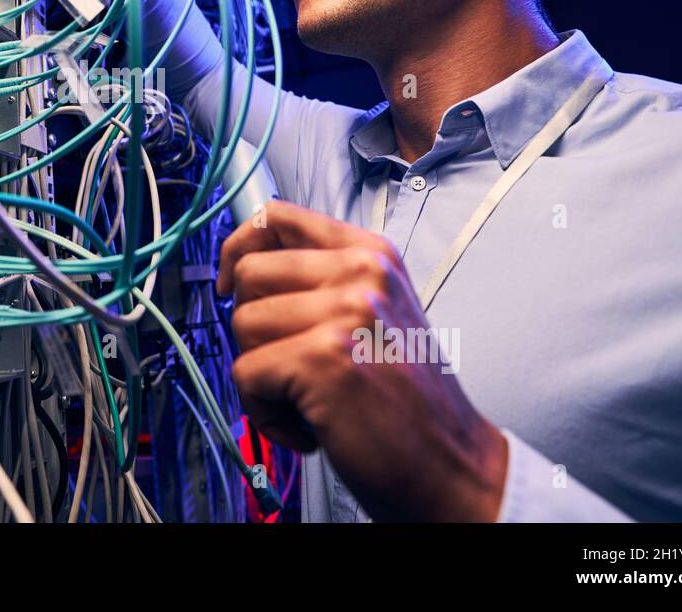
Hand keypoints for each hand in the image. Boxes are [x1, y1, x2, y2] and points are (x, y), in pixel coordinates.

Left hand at [217, 199, 507, 521]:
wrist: (451, 465)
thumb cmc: (405, 400)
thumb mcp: (376, 313)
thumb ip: (321, 281)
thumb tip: (243, 266)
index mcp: (371, 253)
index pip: (277, 215)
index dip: (238, 247)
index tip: (230, 282)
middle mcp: (362, 272)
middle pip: (249, 274)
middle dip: (252, 327)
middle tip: (292, 365)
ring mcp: (346, 311)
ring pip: (242, 325)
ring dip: (261, 375)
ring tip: (308, 399)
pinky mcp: (324, 358)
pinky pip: (246, 375)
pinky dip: (265, 412)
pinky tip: (310, 426)